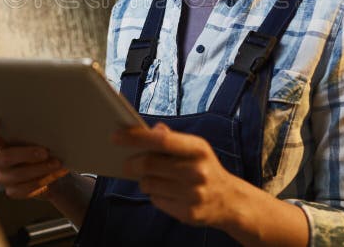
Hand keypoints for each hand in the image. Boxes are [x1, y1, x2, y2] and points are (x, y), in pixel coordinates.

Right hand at [0, 118, 68, 198]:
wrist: (54, 170)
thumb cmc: (46, 145)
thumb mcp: (41, 136)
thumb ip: (37, 131)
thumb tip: (51, 125)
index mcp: (1, 139)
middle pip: (5, 157)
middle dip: (27, 154)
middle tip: (45, 152)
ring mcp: (4, 176)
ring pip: (17, 175)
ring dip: (39, 169)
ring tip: (56, 164)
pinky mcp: (13, 190)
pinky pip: (23, 189)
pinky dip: (41, 181)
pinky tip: (53, 175)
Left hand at [113, 122, 239, 227]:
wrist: (228, 200)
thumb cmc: (204, 168)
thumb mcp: (195, 148)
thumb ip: (171, 138)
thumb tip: (152, 130)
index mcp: (198, 149)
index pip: (161, 140)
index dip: (136, 138)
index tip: (116, 136)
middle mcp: (197, 171)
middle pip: (149, 164)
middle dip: (132, 163)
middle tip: (127, 162)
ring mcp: (193, 194)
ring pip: (148, 184)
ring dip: (144, 179)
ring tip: (151, 177)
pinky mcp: (188, 213)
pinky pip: (156, 200)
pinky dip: (154, 194)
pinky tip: (165, 191)